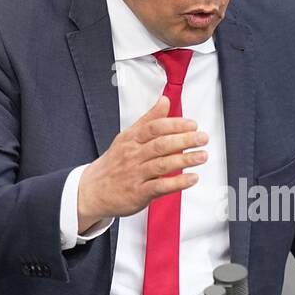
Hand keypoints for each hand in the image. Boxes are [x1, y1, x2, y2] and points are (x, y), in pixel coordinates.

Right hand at [78, 94, 208, 229]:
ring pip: (162, 164)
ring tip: (202, 156)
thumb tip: (165, 101)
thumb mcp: (127, 137)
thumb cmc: (114, 163)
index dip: (175, 125)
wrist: (93, 191)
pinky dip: (178, 182)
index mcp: (131, 139)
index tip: (192, 124)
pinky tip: (192, 178)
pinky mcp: (139, 193)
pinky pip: (161, 186)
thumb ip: (149, 119)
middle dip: (184, 140)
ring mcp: (136, 174)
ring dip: (185, 160)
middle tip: (202, 138)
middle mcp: (133, 156)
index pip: (154, 128)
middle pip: (161, 145)